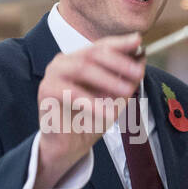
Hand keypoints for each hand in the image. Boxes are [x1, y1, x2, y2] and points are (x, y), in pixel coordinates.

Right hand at [35, 32, 144, 188]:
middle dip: (119, 61)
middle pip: (92, 53)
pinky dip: (93, 104)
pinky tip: (110, 113)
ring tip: (128, 90)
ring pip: (82, 68)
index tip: (139, 42)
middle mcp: (64, 62)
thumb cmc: (89, 120)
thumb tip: (141, 57)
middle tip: (138, 72)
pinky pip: (72, 93)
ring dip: (108, 79)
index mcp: (79, 59)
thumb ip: (124, 79)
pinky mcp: (46, 91)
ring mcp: (53, 74)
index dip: (120, 43)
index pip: (101, 46)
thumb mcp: (114, 99)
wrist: (68, 147)